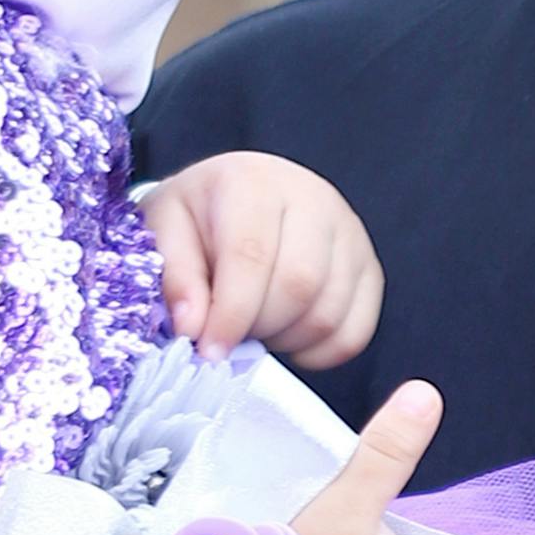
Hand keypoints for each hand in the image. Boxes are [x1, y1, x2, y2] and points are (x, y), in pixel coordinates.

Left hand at [141, 152, 381, 366]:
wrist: (237, 196)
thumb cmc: (197, 216)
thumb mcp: (165, 231)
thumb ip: (176, 278)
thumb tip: (194, 329)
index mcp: (253, 182)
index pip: (252, 255)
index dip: (231, 313)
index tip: (210, 351)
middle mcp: (312, 199)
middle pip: (299, 285)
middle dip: (259, 328)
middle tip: (232, 335)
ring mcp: (349, 233)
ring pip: (329, 313)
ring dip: (286, 341)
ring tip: (256, 329)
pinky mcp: (369, 267)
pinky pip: (356, 331)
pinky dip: (320, 352)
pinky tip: (288, 338)